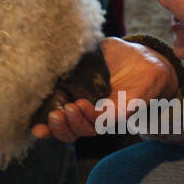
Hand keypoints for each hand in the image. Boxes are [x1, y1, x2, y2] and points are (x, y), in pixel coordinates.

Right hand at [31, 38, 177, 142]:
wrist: (149, 59)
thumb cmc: (118, 56)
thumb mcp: (91, 52)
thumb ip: (73, 56)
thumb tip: (54, 52)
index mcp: (77, 99)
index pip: (57, 117)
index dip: (44, 125)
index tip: (34, 126)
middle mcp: (90, 112)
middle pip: (68, 132)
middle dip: (58, 128)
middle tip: (55, 115)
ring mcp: (106, 115)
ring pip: (85, 130)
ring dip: (75, 123)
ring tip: (70, 109)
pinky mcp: (123, 113)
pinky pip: (105, 121)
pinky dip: (94, 117)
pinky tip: (86, 106)